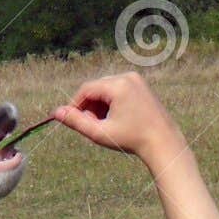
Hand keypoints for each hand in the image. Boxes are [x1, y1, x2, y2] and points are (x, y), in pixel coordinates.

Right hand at [52, 72, 186, 172]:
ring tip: (105, 124)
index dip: (75, 105)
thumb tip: (56, 113)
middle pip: (96, 88)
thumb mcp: (99, 132)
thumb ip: (76, 122)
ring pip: (106, 89)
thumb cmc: (130, 138)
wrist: (162, 141)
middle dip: (89, 106)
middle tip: (92, 126)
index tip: (73, 121)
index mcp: (118, 85)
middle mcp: (127, 77)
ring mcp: (136, 79)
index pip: (86, 89)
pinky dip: (111, 102)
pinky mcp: (141, 85)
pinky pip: (117, 89)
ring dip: (99, 105)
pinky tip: (116, 119)